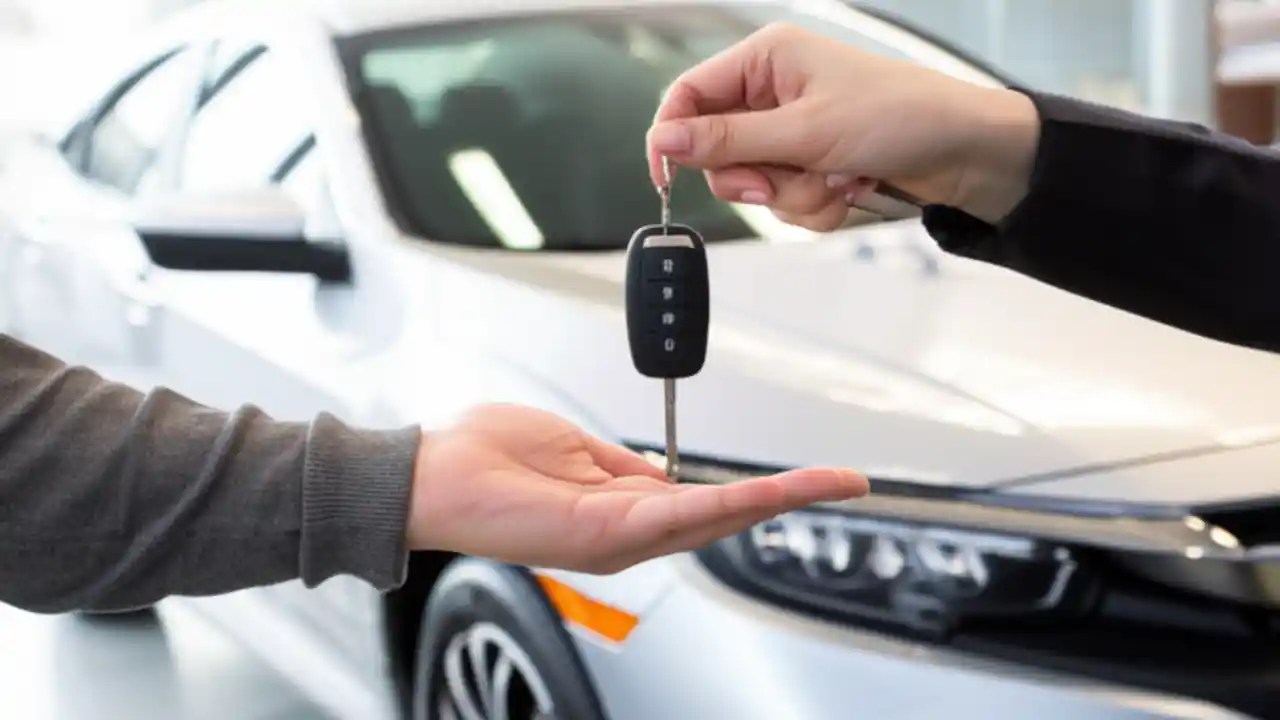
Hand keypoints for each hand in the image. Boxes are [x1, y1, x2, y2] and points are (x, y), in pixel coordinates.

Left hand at [407, 404, 867, 573]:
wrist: (430, 472)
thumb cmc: (483, 457)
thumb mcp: (570, 447)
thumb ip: (620, 464)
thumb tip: (659, 470)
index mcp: (619, 508)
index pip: (705, 501)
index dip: (759, 491)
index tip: (808, 476)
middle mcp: (625, 532)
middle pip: (723, 516)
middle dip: (787, 499)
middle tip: (844, 483)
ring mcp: (616, 539)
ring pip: (714, 518)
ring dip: (774, 500)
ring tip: (827, 484)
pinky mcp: (601, 535)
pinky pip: (679, 515)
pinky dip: (729, 503)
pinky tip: (768, 493)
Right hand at [647, 23, 1039, 225]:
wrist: (968, 151)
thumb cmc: (901, 116)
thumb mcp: (805, 131)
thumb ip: (728, 140)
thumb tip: (665, 141)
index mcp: (767, 59)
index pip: (689, 95)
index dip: (672, 138)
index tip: (666, 179)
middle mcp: (775, 90)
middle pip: (718, 150)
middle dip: (754, 178)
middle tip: (781, 180)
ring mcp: (794, 129)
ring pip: (756, 184)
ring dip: (795, 195)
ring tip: (840, 177)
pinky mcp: (814, 161)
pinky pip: (787, 199)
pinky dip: (816, 203)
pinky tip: (851, 185)